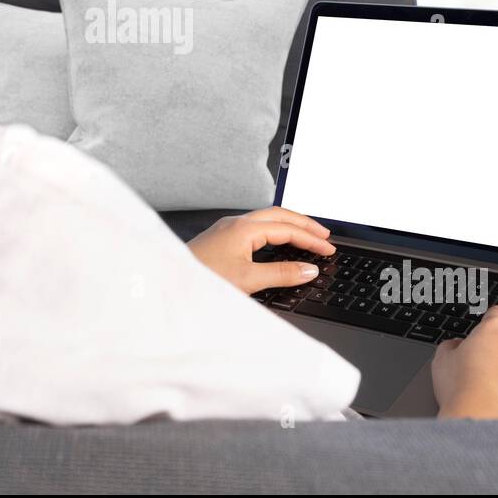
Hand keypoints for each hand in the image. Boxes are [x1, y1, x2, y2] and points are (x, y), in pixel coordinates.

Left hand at [187, 206, 333, 294]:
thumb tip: (309, 269)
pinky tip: (277, 242)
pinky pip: (255, 227)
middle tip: (325, 235)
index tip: (329, 249)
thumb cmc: (202, 280)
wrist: (168, 282)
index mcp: (244, 228)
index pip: (287, 229)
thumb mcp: (247, 280)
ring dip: (289, 225)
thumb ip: (281, 274)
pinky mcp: (221, 239)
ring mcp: (226, 229)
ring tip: (306, 235)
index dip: (311, 239)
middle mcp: (235, 223)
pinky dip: (274, 231)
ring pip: (266, 219)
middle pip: (279, 215)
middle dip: (304, 224)